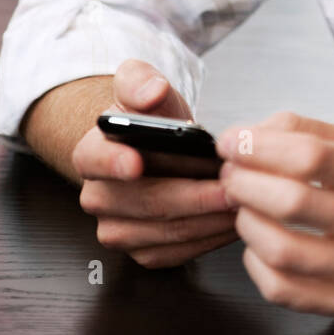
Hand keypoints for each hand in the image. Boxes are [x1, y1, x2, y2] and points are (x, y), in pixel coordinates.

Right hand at [73, 58, 237, 268]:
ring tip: (243, 200)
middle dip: (195, 195)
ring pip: (168, 232)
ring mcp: (118, 230)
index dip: (114, 162)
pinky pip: (179, 252)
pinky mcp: (143, 251)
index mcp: (90, 153)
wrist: (157, 150)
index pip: (95, 159)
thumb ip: (141, 81)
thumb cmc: (153, 120)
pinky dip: (210, 238)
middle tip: (232, 185)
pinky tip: (233, 219)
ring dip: (209, 219)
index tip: (137, 163)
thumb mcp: (145, 87)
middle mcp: (98, 197)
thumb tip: (152, 92)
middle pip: (147, 202)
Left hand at [215, 111, 333, 315]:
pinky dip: (256, 265)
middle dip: (243, 182)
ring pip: (281, 249)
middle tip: (231, 173)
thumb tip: (250, 135)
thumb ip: (307, 131)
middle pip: (290, 201)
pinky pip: (284, 290)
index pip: (308, 155)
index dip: (258, 146)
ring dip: (246, 222)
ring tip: (244, 207)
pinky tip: (258, 246)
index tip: (231, 141)